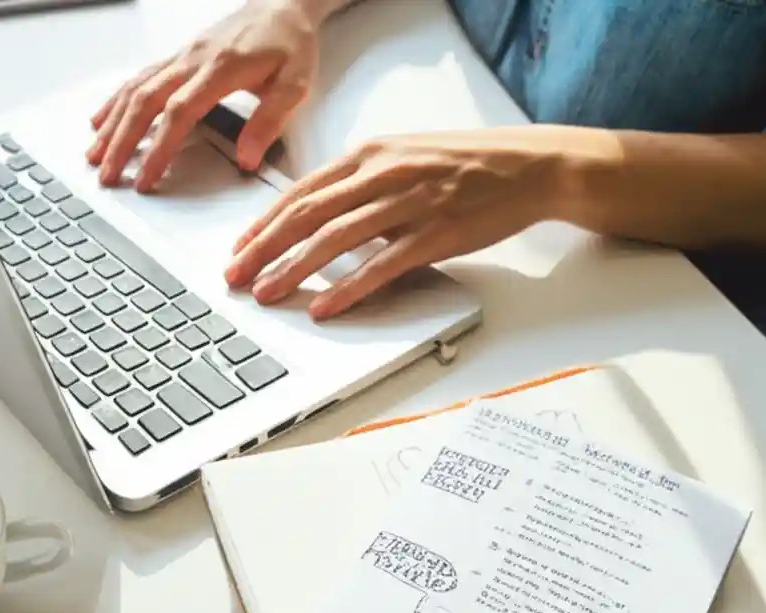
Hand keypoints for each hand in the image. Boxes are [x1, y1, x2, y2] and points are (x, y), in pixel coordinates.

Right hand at [88, 0, 325, 191]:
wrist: (283, 4)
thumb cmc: (289, 44)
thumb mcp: (295, 83)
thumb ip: (270, 121)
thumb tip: (246, 159)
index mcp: (221, 68)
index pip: (180, 111)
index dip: (160, 147)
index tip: (147, 177)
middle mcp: (193, 59)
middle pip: (146, 101)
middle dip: (123, 141)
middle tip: (108, 175)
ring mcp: (181, 55)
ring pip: (136, 88)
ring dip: (113, 123)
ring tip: (95, 154)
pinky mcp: (178, 55)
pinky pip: (139, 77)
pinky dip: (116, 100)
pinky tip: (101, 120)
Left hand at [225, 128, 568, 318]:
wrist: (530, 165)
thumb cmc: (467, 164)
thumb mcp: (405, 155)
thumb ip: (361, 180)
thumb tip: (319, 212)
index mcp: (370, 153)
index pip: (302, 191)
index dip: (264, 222)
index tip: (239, 247)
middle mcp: (383, 174)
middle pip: (307, 215)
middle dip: (263, 248)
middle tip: (235, 276)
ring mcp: (409, 204)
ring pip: (334, 240)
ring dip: (293, 269)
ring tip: (266, 293)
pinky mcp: (436, 234)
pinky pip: (381, 266)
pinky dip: (347, 288)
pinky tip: (324, 306)